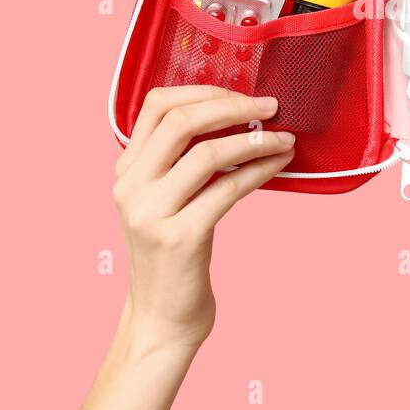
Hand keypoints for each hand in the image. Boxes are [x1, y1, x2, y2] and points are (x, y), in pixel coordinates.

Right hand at [112, 86, 293, 350]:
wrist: (162, 318)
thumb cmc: (173, 255)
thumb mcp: (163, 201)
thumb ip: (180, 162)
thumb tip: (235, 115)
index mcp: (125, 171)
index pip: (156, 105)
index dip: (203, 90)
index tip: (240, 94)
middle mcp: (131, 187)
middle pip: (182, 121)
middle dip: (233, 106)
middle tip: (270, 106)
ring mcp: (152, 213)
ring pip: (209, 153)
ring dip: (256, 139)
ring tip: (283, 138)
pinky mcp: (181, 237)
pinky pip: (229, 188)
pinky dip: (260, 169)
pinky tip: (279, 164)